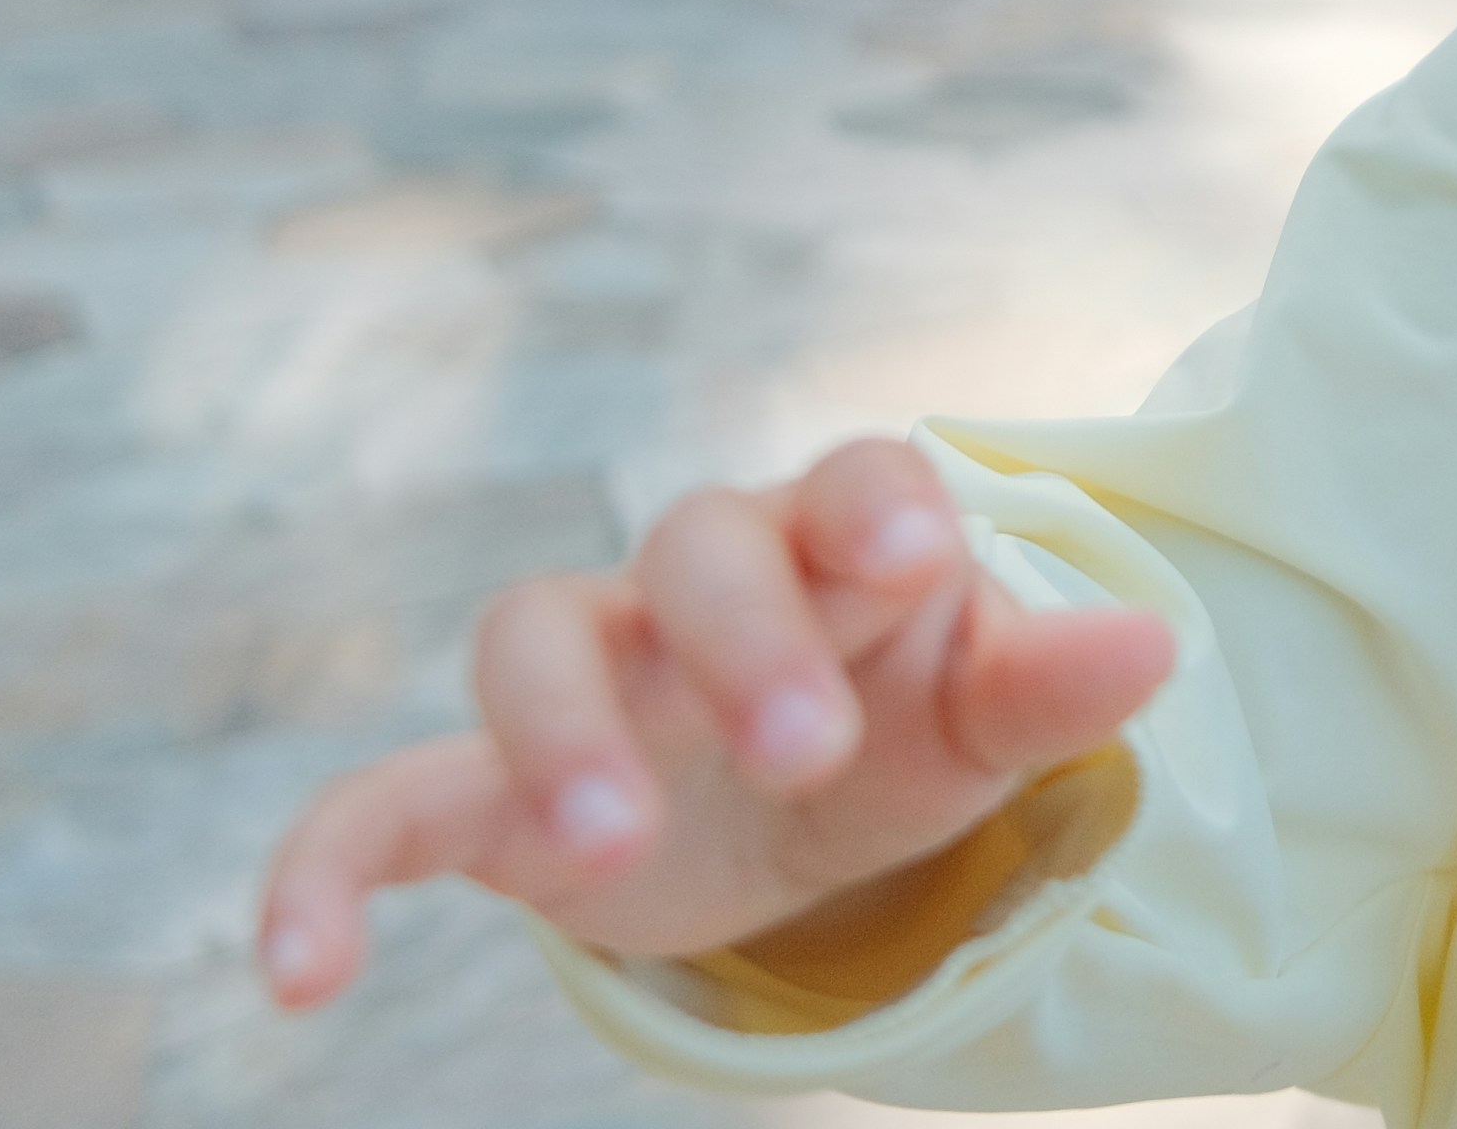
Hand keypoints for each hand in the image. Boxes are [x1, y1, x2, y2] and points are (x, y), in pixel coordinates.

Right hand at [257, 439, 1173, 1006]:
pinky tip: (297, 975)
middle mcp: (694, 582)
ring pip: (530, 639)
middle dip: (743, 641)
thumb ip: (1052, 689)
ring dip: (563, 732)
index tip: (913, 556)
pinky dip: (321, 871)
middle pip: (692, 549)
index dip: (870, 508)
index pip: (851, 481)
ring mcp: (584, 674)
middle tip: (806, 751)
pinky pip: (377, 802)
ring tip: (611, 839)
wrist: (800, 798)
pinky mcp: (488, 794)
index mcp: (835, 540)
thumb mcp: (981, 722)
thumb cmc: (902, 718)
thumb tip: (1159, 646)